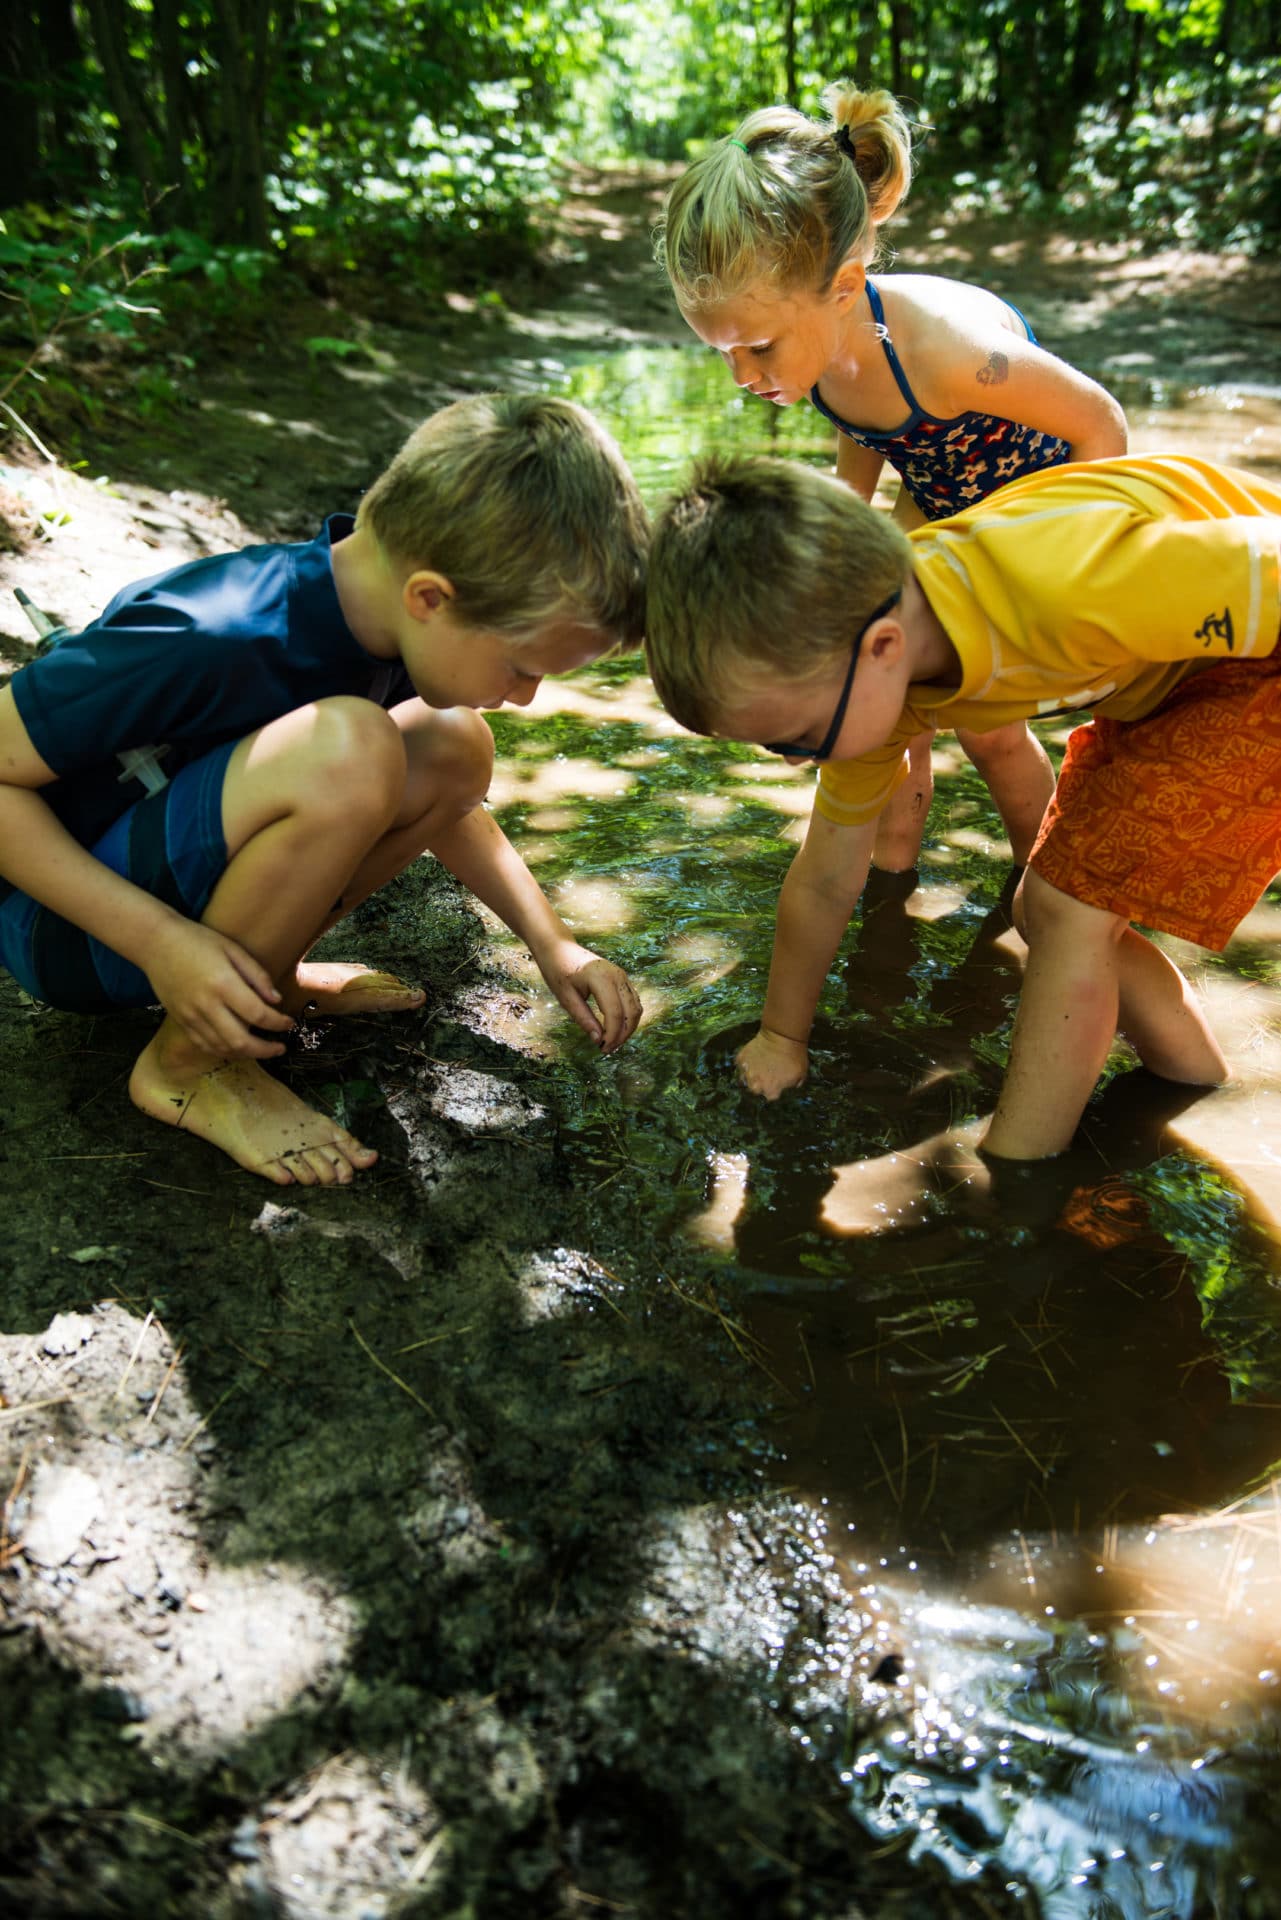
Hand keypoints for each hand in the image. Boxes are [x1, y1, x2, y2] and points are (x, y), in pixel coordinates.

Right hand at [146, 916, 294, 1059]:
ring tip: (262, 1049)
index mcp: (223, 984)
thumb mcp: (232, 949)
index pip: (258, 1015)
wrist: (155, 943)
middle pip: (241, 1041)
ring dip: (246, 1053)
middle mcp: (206, 1005)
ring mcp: (191, 1016)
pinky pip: (204, 1045)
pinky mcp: (180, 1021)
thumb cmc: (197, 940)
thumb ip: (257, 975)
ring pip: (223, 1048)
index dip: (278, 1023)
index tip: (289, 1023)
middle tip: (280, 1048)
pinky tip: (237, 1047)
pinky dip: (224, 1050)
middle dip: (265, 1049)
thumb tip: (276, 1000)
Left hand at [539, 941, 642, 1052]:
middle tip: (607, 1050)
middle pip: (631, 1012)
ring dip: (628, 1028)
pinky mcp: (622, 978)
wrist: (559, 948)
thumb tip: (598, 1040)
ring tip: (612, 1042)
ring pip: (636, 1008)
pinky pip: (633, 1002)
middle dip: (623, 1035)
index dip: (611, 1035)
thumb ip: (584, 1019)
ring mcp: (622, 976)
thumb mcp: (566, 998)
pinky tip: (615, 1029)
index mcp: (601, 978)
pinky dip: (628, 1018)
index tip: (602, 1049)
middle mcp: (617, 975)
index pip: (615, 1013)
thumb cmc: (558, 971)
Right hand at [736, 1026, 808, 1098]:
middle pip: (755, 1090)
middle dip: (760, 1085)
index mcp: (770, 1091)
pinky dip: (745, 1063)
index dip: (774, 1091)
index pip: (770, 1097)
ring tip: (759, 1067)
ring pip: (745, 1079)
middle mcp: (755, 1085)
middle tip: (767, 1076)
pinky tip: (753, 1058)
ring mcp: (746, 1071)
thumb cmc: (794, 1056)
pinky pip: (740, 1065)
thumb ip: (792, 1086)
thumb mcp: (801, 1075)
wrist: (782, 1036)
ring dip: (751, 1076)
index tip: (777, 1085)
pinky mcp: (740, 1059)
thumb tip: (788, 1087)